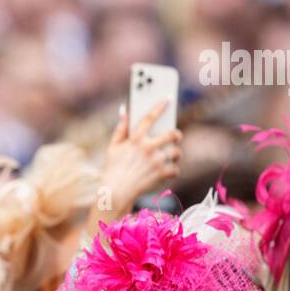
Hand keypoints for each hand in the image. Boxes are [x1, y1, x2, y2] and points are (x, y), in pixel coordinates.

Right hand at [98, 102, 181, 217]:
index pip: (150, 117)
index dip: (159, 106)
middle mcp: (147, 148)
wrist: (116, 192)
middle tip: (174, 137)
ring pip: (176, 152)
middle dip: (176, 135)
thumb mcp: (113, 147)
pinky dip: (172, 171)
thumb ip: (120, 128)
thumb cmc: (113, 169)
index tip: (168, 98)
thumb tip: (124, 110)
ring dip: (174, 154)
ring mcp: (156, 161)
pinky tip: (166, 172)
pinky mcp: (161, 174)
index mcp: (135, 139)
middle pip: (172, 134)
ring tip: (169, 157)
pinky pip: (175, 169)